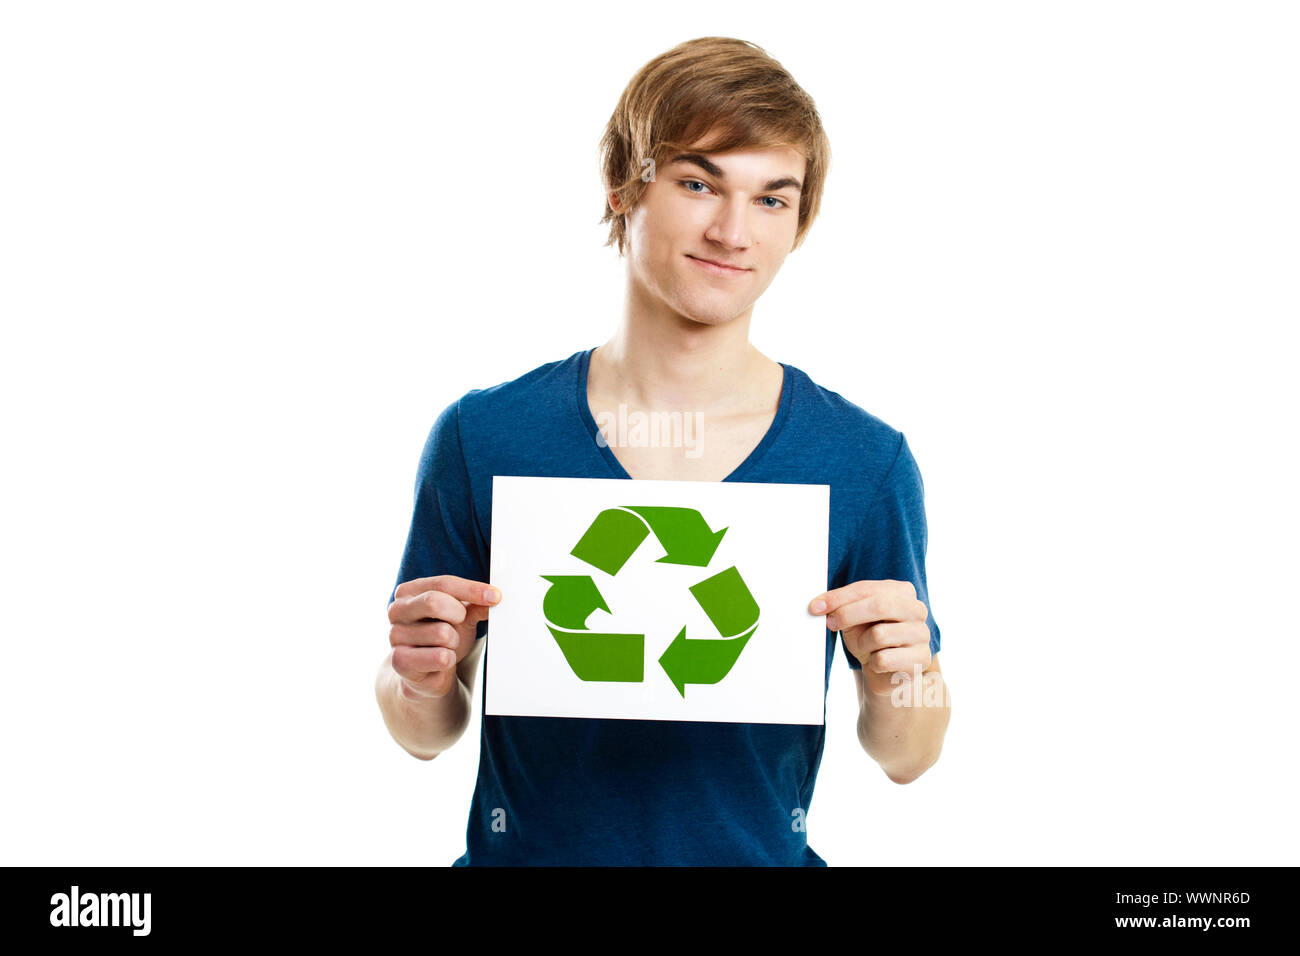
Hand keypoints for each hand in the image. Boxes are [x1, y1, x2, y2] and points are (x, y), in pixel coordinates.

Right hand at [387, 575, 501, 699]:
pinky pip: (439, 657)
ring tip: (447, 646)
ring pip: (442, 633)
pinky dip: (449, 659)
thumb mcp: (461, 616)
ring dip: (454, 642)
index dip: (471, 590)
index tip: (495, 596)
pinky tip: (442, 660)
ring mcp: (394, 636)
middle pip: (434, 602)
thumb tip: (494, 597)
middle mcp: (396, 611)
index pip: (443, 583)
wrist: (427, 672)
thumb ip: (475, 604)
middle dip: (458, 615)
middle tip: (461, 623)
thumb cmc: (442, 638)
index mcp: (408, 591)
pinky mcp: (400, 661)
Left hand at [809, 579, 929, 696]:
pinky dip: (873, 663)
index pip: (867, 589)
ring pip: (880, 635)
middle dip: (848, 614)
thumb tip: (817, 605)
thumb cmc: (869, 639)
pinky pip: (884, 659)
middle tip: (831, 624)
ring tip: (866, 648)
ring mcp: (922, 634)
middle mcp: (917, 609)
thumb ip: (840, 606)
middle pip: (880, 606)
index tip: (816, 607)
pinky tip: (878, 662)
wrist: (886, 672)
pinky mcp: (921, 658)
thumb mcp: (853, 618)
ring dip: (863, 645)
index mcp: (902, 592)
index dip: (839, 597)